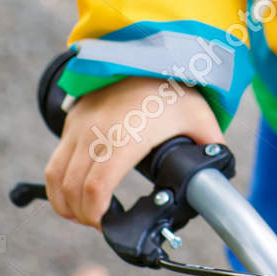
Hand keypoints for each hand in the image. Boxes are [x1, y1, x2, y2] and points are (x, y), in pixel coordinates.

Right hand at [44, 77, 222, 228]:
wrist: (146, 50)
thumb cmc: (173, 86)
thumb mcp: (198, 117)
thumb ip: (211, 148)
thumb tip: (221, 174)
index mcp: (127, 137)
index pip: (97, 187)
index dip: (96, 214)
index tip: (107, 224)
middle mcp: (96, 132)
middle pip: (73, 188)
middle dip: (82, 215)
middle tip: (100, 223)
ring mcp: (80, 126)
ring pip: (57, 176)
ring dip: (64, 202)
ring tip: (83, 214)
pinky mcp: (72, 121)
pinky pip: (55, 161)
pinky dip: (58, 184)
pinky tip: (73, 195)